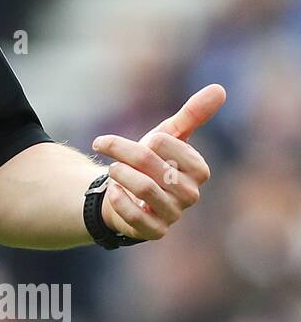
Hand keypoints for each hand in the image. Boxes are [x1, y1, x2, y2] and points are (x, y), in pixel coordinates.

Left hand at [91, 83, 225, 241]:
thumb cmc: (151, 162)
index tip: (139, 138)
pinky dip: (119, 199)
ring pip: (144, 189)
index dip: (151, 139)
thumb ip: (192, 115)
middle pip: (152, 165)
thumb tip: (219, 89)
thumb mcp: (169, 136)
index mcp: (198, 170)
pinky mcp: (154, 232)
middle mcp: (190, 194)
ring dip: (119, 173)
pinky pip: (136, 217)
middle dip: (123, 150)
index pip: (172, 145)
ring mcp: (173, 215)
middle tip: (103, 143)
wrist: (126, 193)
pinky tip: (112, 190)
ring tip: (111, 169)